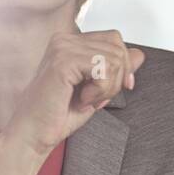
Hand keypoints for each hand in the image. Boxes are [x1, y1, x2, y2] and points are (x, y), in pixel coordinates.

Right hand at [0, 31, 143, 174]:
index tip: (116, 88)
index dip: (123, 64)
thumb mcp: (97, 89)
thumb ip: (116, 69)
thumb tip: (139, 53)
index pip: (114, 39)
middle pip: (117, 46)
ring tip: (87, 100)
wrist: (33, 135)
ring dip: (108, 87)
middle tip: (96, 98)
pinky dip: (101, 90)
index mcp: (69, 43)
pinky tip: (82, 99)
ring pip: (114, 58)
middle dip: (117, 78)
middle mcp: (63, 40)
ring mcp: (62, 47)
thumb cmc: (57, 116)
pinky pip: (104, 68)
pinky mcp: (63, 61)